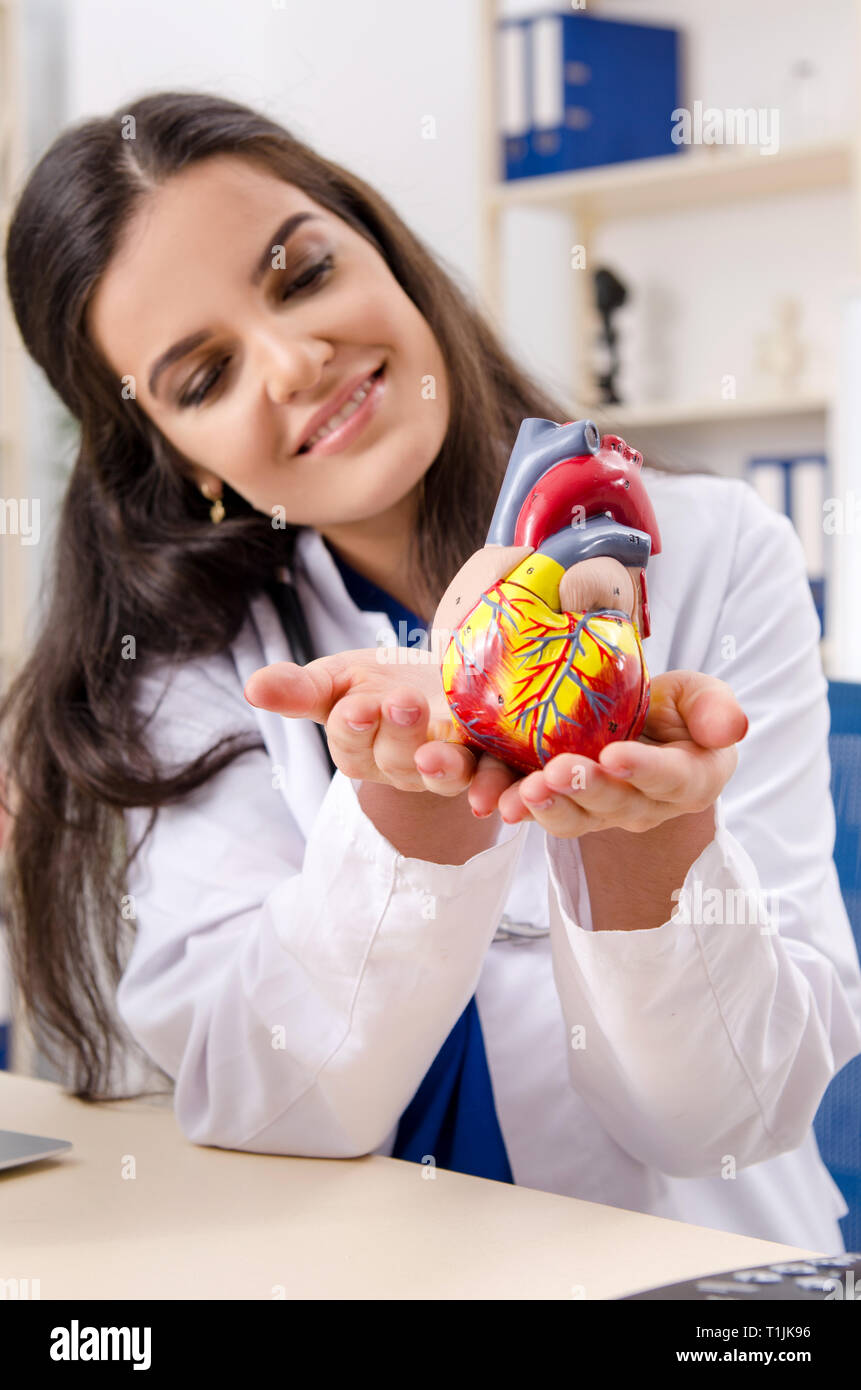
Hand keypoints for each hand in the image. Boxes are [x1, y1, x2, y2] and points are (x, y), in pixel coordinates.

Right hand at [245, 545, 645, 803]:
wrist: (443, 684)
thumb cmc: (380, 684)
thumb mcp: (339, 678)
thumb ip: (301, 689)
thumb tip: (253, 685)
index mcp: (360, 747)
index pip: (350, 741)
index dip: (354, 725)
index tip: (357, 704)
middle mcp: (403, 767)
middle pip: (398, 758)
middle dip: (399, 732)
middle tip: (403, 701)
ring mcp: (449, 772)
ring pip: (447, 777)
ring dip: (445, 767)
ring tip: (445, 748)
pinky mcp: (493, 766)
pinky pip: (497, 783)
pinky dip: (501, 787)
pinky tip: (506, 787)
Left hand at [472, 668, 747, 837]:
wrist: (637, 720)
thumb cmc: (674, 707)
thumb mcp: (699, 694)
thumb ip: (715, 708)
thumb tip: (733, 728)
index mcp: (692, 778)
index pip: (672, 779)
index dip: (645, 771)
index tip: (616, 755)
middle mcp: (649, 805)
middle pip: (620, 804)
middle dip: (588, 789)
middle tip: (559, 771)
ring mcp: (607, 812)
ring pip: (579, 819)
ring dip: (551, 807)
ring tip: (525, 791)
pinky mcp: (569, 808)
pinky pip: (547, 814)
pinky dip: (523, 807)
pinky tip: (499, 799)